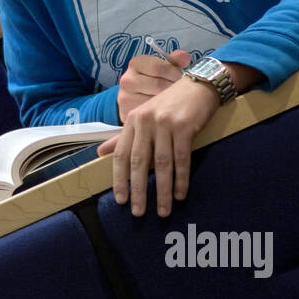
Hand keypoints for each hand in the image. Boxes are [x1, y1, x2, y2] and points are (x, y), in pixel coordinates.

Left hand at [97, 76, 219, 216]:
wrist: (198, 86)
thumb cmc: (169, 104)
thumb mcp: (143, 117)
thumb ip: (122, 137)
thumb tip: (100, 153)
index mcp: (132, 120)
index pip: (121, 154)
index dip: (119, 179)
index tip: (121, 200)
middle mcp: (145, 121)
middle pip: (139, 162)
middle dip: (138, 190)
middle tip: (138, 212)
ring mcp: (165, 123)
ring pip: (162, 164)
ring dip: (163, 191)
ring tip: (164, 211)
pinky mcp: (184, 126)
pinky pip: (181, 159)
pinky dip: (181, 179)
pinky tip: (181, 194)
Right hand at [117, 49, 191, 121]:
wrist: (132, 98)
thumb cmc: (151, 81)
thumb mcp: (161, 68)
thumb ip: (174, 61)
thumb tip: (185, 57)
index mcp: (136, 63)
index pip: (159, 67)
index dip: (175, 73)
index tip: (182, 78)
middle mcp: (128, 79)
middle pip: (159, 85)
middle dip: (174, 89)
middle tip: (182, 92)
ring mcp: (126, 97)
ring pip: (156, 101)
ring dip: (170, 102)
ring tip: (175, 101)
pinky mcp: (128, 112)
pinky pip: (151, 114)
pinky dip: (161, 113)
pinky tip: (166, 111)